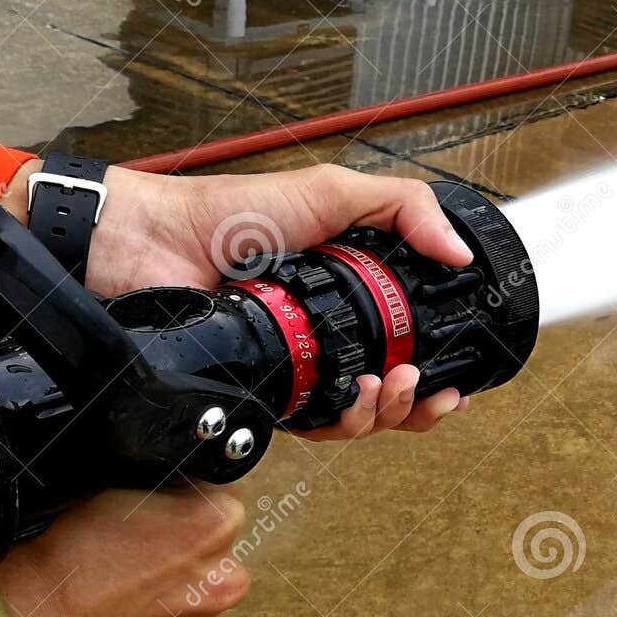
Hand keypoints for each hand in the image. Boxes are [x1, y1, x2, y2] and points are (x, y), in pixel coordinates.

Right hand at [0, 488, 248, 616]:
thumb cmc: (50, 571)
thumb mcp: (105, 499)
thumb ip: (157, 499)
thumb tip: (170, 500)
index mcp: (212, 529)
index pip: (221, 505)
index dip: (185, 510)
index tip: (158, 520)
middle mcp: (222, 584)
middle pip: (216, 562)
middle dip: (184, 562)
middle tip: (130, 566)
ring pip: (199, 610)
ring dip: (170, 607)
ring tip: (115, 607)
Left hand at [3, 160, 471, 437]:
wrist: (156, 244)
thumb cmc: (228, 213)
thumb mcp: (332, 192)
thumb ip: (402, 207)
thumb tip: (459, 250)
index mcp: (348, 294)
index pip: (406, 342)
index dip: (437, 365)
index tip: (458, 376)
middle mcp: (327, 338)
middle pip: (391, 391)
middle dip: (420, 400)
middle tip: (425, 385)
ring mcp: (298, 368)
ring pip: (360, 416)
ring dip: (389, 411)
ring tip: (391, 387)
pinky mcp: (265, 394)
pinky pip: (315, 425)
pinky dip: (345, 421)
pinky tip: (356, 398)